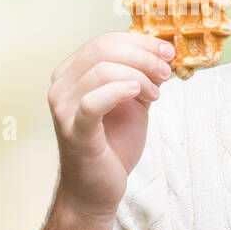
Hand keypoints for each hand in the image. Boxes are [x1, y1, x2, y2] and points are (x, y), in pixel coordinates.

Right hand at [47, 31, 174, 220]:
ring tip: (155, 94)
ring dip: (139, 76)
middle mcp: (61, 86)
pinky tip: (139, 93)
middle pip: (103, 49)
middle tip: (166, 72)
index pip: (105, 41)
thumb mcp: (133, 103)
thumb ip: (141, 78)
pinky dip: (118, 91)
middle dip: (144, 56)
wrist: (97, 188)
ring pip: (101, 71)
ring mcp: (64, 108)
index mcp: (73, 74)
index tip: (168, 51)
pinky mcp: (73, 131)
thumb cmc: (113, 145)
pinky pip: (92, 102)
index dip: (141, 42)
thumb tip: (163, 54)